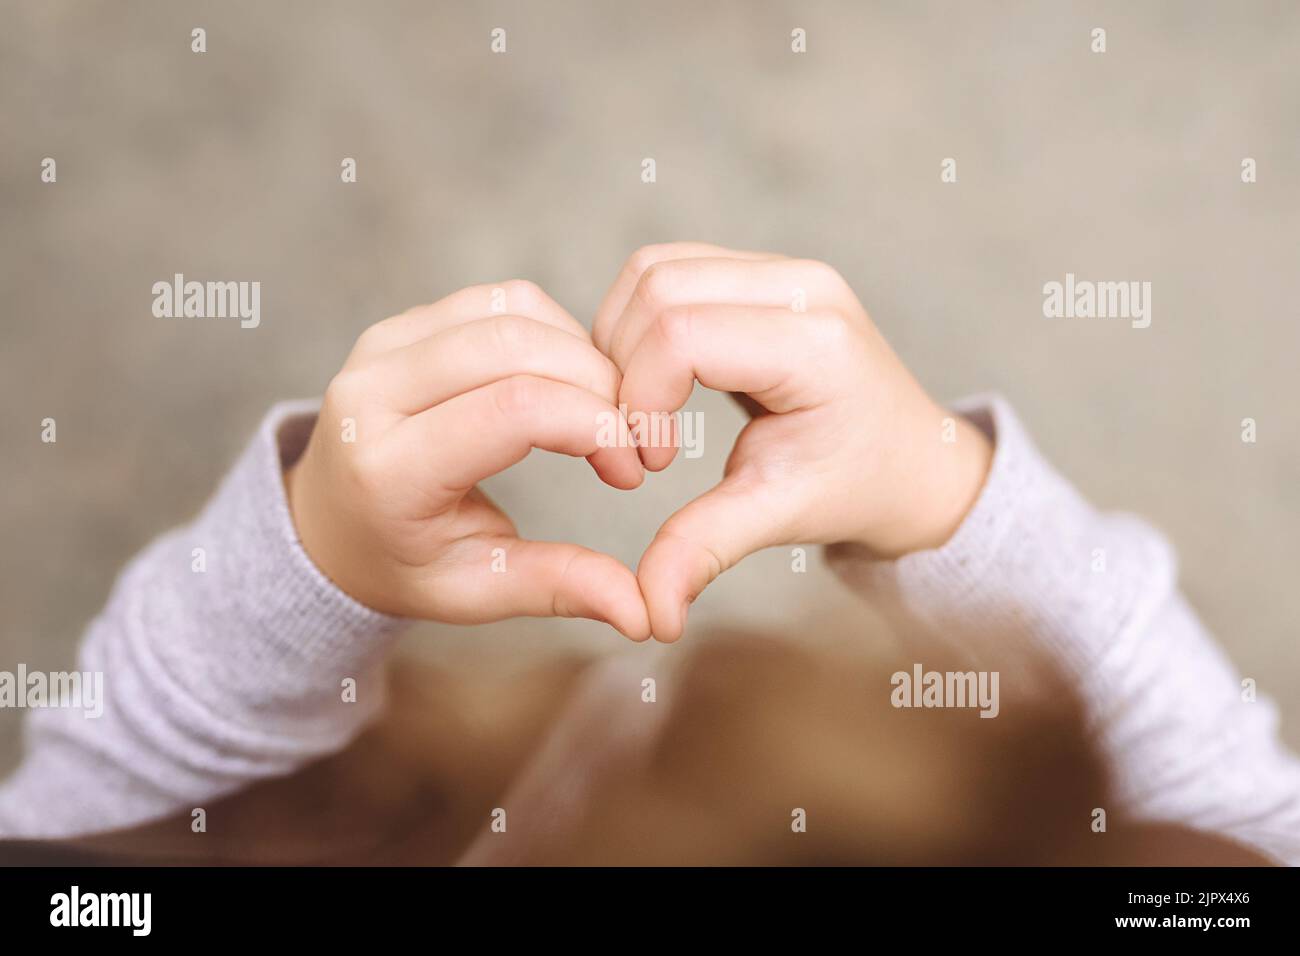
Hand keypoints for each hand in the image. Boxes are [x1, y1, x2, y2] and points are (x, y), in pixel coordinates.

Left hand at [285, 280, 651, 639]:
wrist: (329, 526)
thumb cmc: (405, 563)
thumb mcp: (476, 591)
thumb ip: (558, 588)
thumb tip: (644, 613)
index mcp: (387, 469)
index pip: (512, 410)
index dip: (593, 426)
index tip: (631, 470)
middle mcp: (372, 393)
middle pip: (515, 345)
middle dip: (597, 383)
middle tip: (632, 436)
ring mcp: (382, 347)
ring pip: (510, 310)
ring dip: (580, 352)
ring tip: (606, 411)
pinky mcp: (403, 323)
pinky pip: (497, 300)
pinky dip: (553, 330)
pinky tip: (570, 383)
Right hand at [593, 243, 992, 640]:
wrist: (913, 460)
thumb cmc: (856, 485)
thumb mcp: (780, 516)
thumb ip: (705, 549)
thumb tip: (648, 615)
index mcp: (815, 343)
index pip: (681, 333)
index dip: (639, 396)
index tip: (648, 461)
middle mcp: (802, 286)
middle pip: (656, 287)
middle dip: (621, 365)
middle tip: (637, 437)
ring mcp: (783, 270)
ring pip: (653, 270)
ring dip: (622, 339)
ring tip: (643, 411)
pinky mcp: (762, 272)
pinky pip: (671, 270)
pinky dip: (641, 322)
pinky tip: (657, 382)